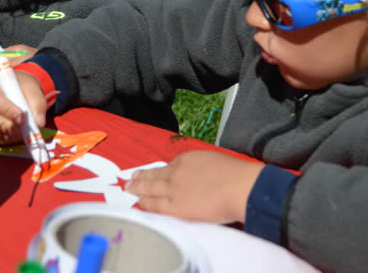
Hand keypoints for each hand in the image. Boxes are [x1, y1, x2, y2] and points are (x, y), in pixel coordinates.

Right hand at [0, 47, 46, 144]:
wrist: (13, 89)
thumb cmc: (20, 86)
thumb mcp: (31, 86)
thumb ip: (36, 101)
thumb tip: (38, 123)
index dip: (7, 110)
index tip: (21, 117)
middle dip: (8, 125)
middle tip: (24, 128)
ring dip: (11, 133)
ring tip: (24, 128)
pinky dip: (9, 138)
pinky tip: (18, 131)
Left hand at [126, 151, 263, 223]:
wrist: (239, 187)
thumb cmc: (235, 175)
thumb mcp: (215, 161)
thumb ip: (203, 168)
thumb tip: (202, 176)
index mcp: (187, 159)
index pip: (169, 166)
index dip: (160, 171)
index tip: (154, 173)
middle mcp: (176, 172)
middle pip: (154, 176)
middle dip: (141, 177)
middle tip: (131, 179)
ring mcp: (174, 189)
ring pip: (150, 189)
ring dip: (137, 189)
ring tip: (128, 190)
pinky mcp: (176, 207)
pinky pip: (155, 206)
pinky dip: (145, 204)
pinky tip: (139, 204)